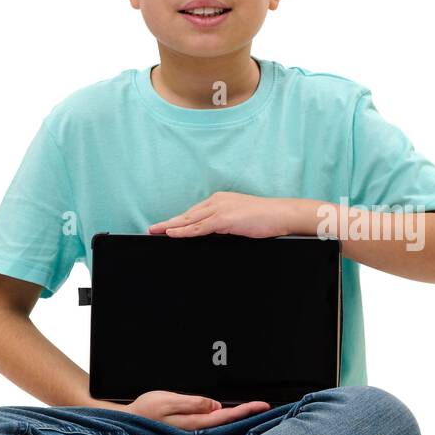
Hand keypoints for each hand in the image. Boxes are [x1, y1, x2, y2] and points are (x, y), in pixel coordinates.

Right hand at [121, 390, 271, 429]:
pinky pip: (211, 425)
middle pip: (228, 422)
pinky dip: (224, 420)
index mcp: (193, 423)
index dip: (246, 410)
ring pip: (221, 425)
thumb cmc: (144, 411)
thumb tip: (216, 406)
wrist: (127, 423)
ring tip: (255, 412)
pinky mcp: (187, 429)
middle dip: (247, 415)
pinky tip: (230, 417)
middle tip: (267, 407)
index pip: (227, 416)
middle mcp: (195, 430)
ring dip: (237, 418)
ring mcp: (192, 431)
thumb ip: (193, 403)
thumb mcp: (168, 401)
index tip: (263, 405)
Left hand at [147, 192, 296, 238]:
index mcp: (222, 200)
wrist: (282, 214)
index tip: (166, 226)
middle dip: (169, 222)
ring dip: (170, 227)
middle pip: (187, 214)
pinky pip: (199, 227)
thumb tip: (215, 233)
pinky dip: (183, 231)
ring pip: (189, 220)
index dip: (179, 220)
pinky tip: (172, 234)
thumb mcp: (242, 220)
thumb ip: (226, 225)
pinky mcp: (224, 219)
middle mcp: (217, 201)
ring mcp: (220, 208)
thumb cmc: (267, 218)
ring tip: (155, 232)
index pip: (195, 212)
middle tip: (152, 229)